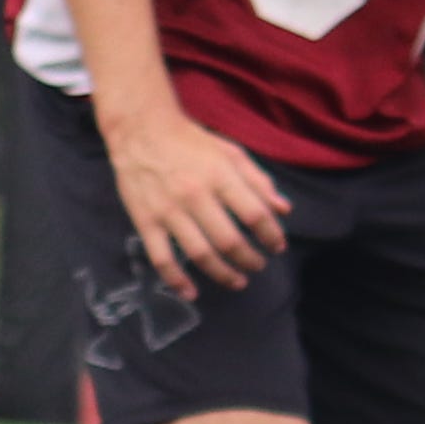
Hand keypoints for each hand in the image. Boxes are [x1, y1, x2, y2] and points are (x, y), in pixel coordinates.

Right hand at [101, 95, 293, 293]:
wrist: (140, 131)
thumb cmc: (190, 141)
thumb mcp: (230, 152)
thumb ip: (258, 181)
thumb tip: (284, 210)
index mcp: (219, 176)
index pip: (254, 214)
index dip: (271, 235)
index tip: (277, 246)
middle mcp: (194, 195)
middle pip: (229, 240)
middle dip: (250, 259)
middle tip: (258, 265)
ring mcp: (168, 211)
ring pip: (199, 254)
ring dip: (223, 274)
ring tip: (238, 281)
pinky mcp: (145, 221)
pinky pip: (161, 258)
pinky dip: (176, 280)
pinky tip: (191, 292)